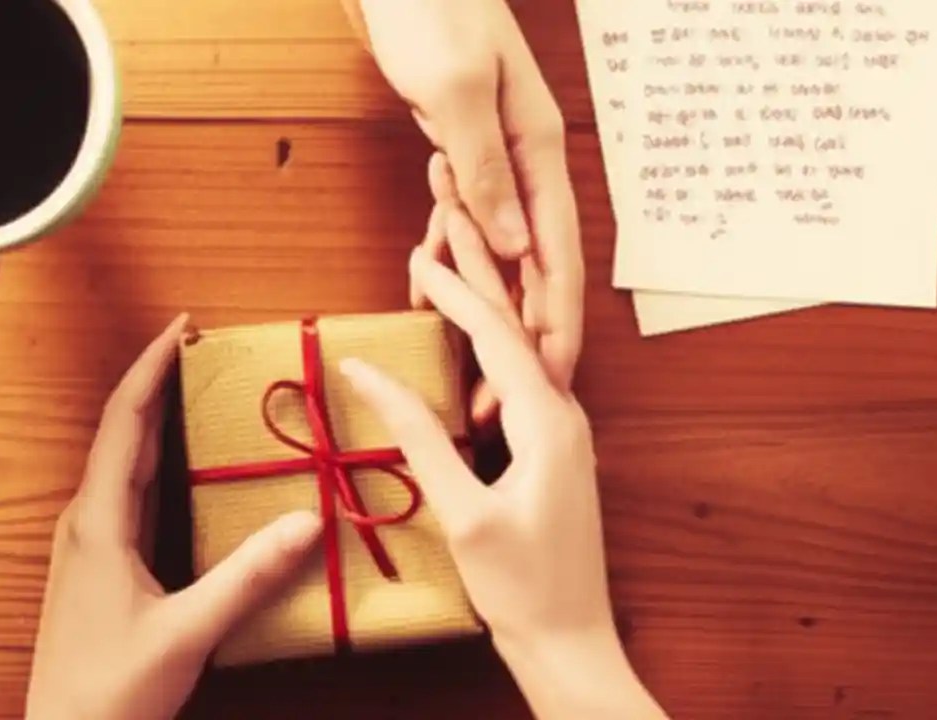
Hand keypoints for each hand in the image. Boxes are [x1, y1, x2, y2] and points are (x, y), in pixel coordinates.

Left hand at [26, 316, 321, 719]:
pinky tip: (186, 465)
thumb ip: (247, 578)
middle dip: (160, 382)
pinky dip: (158, 462)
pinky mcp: (97, 566)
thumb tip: (306, 522)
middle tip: (209, 348)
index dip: (151, 365)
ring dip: (158, 420)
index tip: (184, 325)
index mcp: (98, 521)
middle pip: (123, 431)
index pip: (125, 420)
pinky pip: (129, 493)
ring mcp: (88, 544)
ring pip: (124, 462)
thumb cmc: (111, 692)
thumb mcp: (187, 634)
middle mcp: (86, 520)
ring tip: (201, 389)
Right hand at [340, 209, 664, 717]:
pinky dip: (486, 344)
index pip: (496, 331)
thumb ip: (416, 435)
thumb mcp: (462, 511)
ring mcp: (560, 431)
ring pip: (516, 347)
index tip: (419, 244)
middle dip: (482, 264)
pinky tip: (467, 334)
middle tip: (453, 208)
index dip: (456, 284)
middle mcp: (564, 413)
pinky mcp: (549, 449)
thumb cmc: (522, 587)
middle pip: (514, 323)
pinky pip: (516, 378)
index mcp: (550, 420)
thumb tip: (365, 371)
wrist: (571, 641)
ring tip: (453, 252)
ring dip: (485, 297)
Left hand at [343, 0, 582, 391]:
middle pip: (535, 266)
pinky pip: (464, 223)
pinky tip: (427, 290)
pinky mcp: (461, 155)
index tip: (552, 383)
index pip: (558, 254)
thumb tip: (513, 246)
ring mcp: (494, 159)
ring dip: (485, 309)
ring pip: (499, 253)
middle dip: (524, 337)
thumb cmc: (432, 8)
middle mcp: (524, 161)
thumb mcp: (457, 87)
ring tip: (466, 368)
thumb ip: (485, 167)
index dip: (556, 323)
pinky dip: (447, 260)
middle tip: (500, 403)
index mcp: (537, 149)